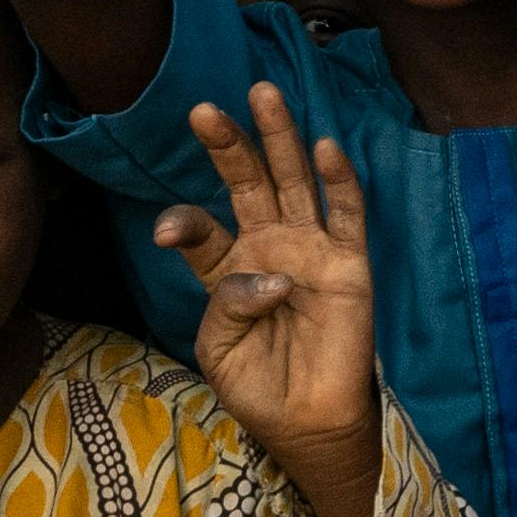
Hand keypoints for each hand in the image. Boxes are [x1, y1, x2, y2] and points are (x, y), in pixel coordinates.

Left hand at [156, 82, 385, 491]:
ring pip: (293, 181)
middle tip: (203, 109)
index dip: (183, 222)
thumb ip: (226, 304)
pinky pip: (346, 214)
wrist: (309, 424)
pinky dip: (339, 180)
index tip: (168, 233)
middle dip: (228, 144)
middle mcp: (268, 246)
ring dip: (279, 138)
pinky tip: (324, 146)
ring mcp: (309, 249)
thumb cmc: (259, 387)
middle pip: (247, 183)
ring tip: (263, 92)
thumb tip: (269, 276)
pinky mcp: (348, 263)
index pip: (201, 229)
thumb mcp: (219, 350)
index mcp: (228, 268)